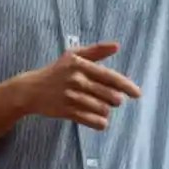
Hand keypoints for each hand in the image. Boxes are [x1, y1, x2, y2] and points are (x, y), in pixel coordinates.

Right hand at [16, 42, 141, 129]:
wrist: (31, 90)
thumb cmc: (56, 71)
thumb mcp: (73, 56)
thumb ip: (96, 51)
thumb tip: (116, 46)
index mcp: (81, 66)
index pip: (111, 77)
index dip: (127, 86)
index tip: (137, 94)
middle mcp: (77, 81)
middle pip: (111, 96)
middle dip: (115, 100)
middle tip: (111, 99)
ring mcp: (71, 97)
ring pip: (103, 110)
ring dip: (106, 110)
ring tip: (100, 107)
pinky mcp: (67, 112)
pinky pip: (93, 122)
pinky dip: (100, 123)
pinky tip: (98, 119)